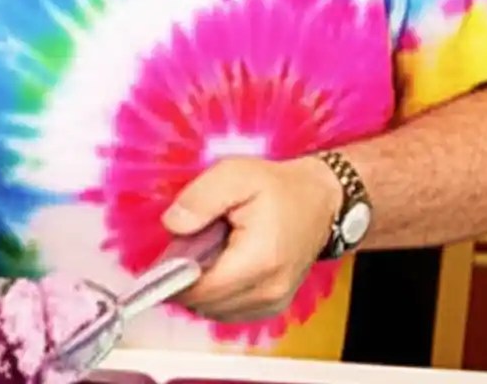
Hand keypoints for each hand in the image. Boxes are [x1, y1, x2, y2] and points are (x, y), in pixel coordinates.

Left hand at [164, 156, 343, 321]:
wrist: (319, 201)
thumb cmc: (278, 188)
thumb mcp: (234, 175)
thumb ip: (199, 199)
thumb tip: (172, 224)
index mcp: (259, 260)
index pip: (201, 290)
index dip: (174, 276)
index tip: (166, 254)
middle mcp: (269, 290)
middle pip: (204, 303)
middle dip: (185, 279)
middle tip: (187, 247)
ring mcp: (273, 303)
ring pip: (214, 311)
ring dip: (200, 288)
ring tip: (206, 254)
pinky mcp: (272, 306)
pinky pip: (229, 311)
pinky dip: (215, 294)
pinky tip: (218, 267)